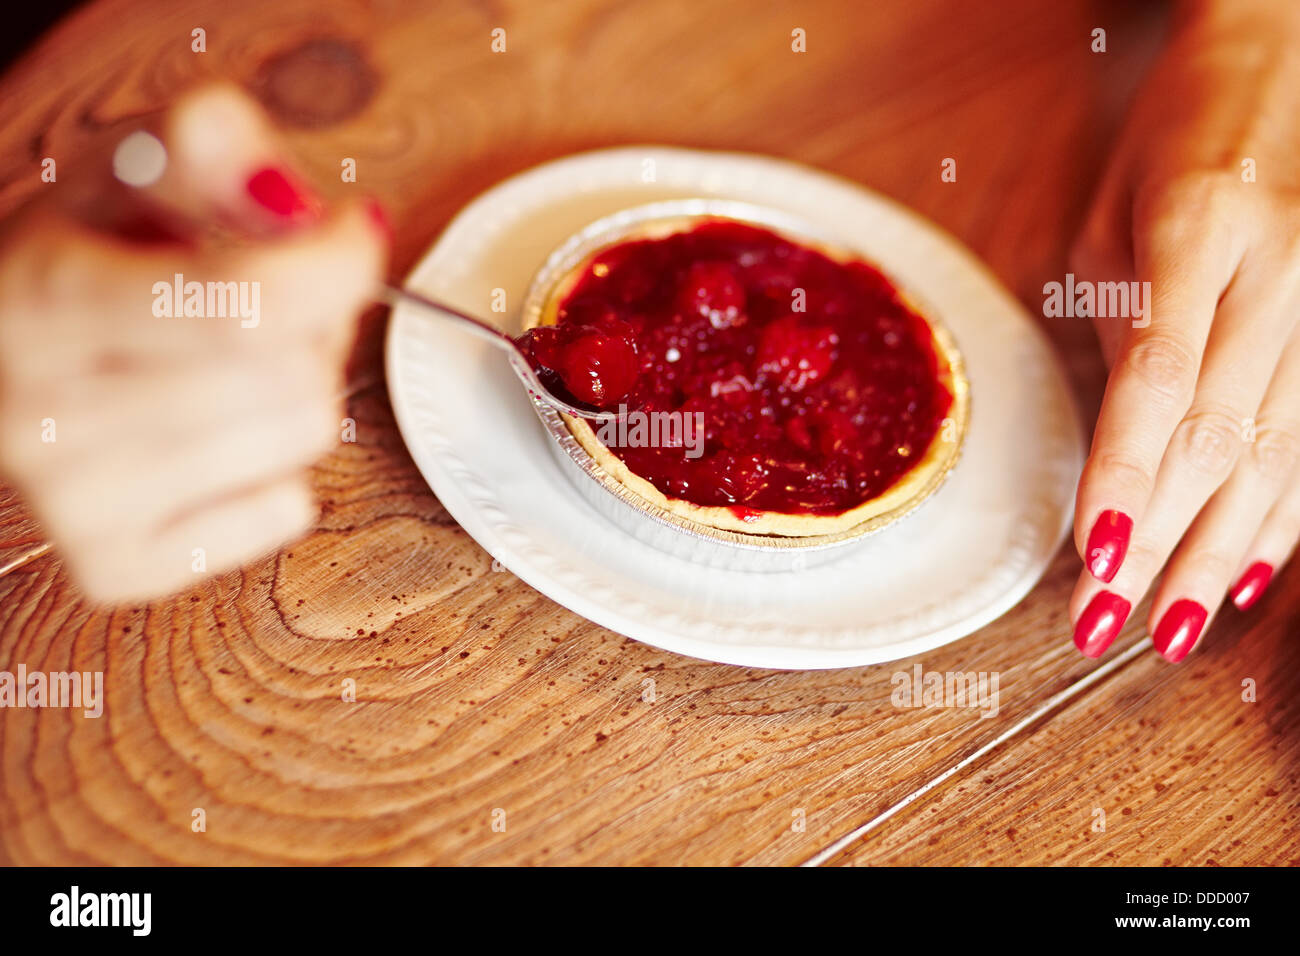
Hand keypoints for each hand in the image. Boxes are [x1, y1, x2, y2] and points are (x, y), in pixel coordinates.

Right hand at [0, 85, 386, 602]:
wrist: (0, 358)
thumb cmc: (86, 261)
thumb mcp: (127, 172)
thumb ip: (208, 147)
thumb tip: (288, 200)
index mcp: (48, 296)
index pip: (245, 304)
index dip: (335, 263)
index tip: (352, 231)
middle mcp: (46, 412)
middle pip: (290, 376)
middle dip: (318, 324)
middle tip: (281, 303)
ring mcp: (77, 504)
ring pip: (300, 441)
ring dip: (307, 391)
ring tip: (251, 364)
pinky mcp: (117, 567)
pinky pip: (284, 513)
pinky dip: (280, 472)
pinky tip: (224, 438)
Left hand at [1068, 0, 1299, 660]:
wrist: (1283, 60)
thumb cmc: (1176, 137)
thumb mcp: (1111, 218)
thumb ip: (1114, 326)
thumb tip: (1110, 447)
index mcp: (1203, 230)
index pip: (1161, 379)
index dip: (1129, 477)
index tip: (1094, 558)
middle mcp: (1283, 270)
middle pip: (1221, 433)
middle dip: (1163, 541)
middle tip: (1108, 621)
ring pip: (1282, 452)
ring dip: (1222, 551)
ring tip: (1169, 626)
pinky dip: (1283, 514)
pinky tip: (1247, 575)